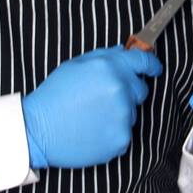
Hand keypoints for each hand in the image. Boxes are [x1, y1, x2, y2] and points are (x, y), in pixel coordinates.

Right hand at [21, 44, 162, 168]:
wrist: (37, 130)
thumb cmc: (52, 97)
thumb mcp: (74, 65)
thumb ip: (104, 56)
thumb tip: (124, 52)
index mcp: (110, 68)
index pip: (143, 62)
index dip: (151, 64)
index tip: (155, 68)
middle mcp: (121, 90)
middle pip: (140, 89)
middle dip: (128, 91)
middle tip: (103, 98)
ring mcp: (123, 116)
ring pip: (132, 112)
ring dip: (119, 112)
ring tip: (92, 116)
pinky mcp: (121, 139)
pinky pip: (125, 132)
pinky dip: (113, 131)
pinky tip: (93, 130)